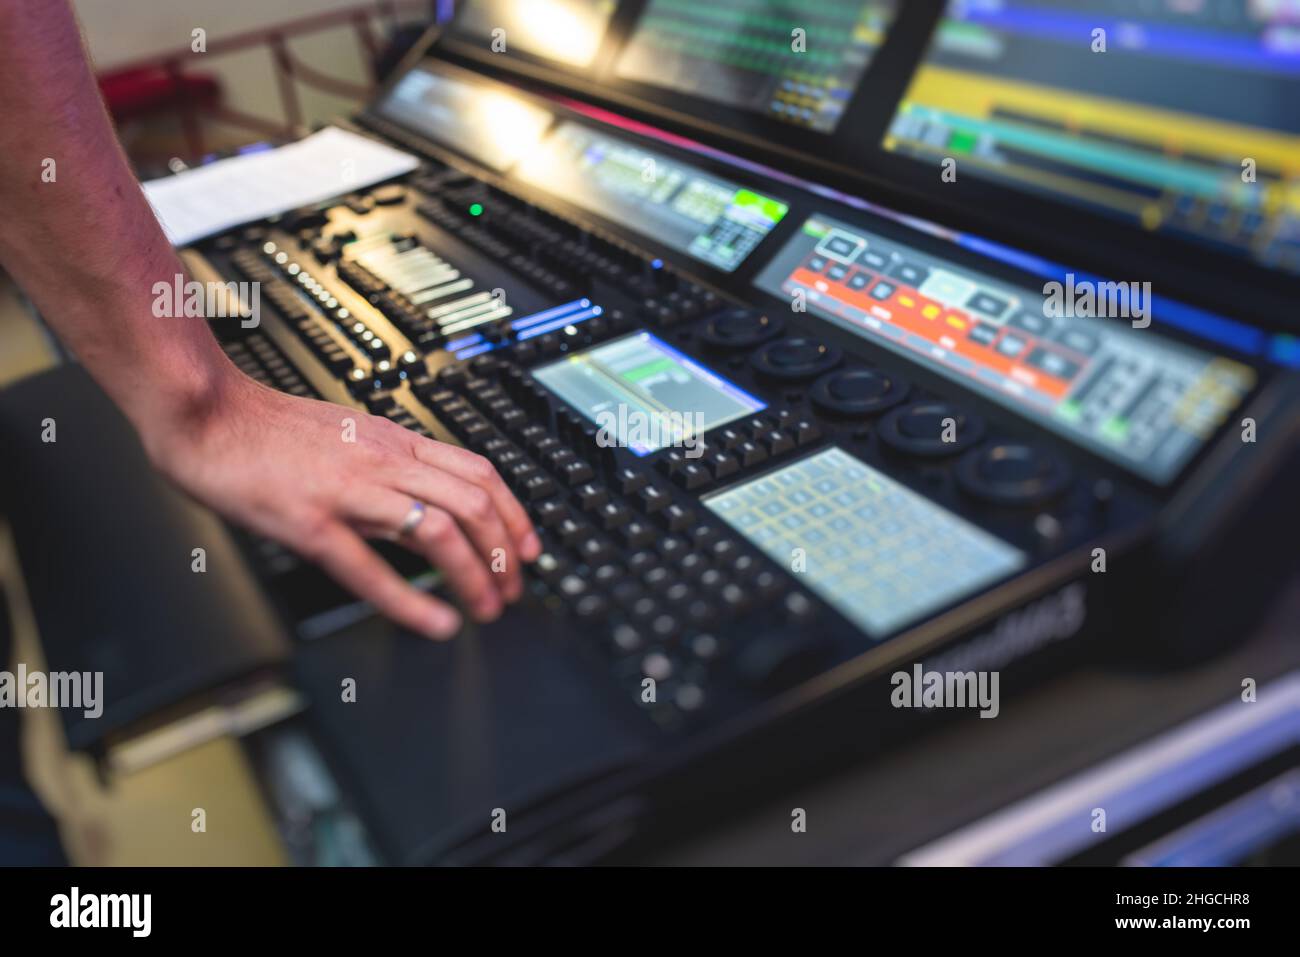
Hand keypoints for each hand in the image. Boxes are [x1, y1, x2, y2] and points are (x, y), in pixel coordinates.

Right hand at [140, 370, 540, 638]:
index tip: (528, 549)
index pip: (479, 472)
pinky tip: (435, 623)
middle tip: (513, 590)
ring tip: (486, 608)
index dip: (515, 515)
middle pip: (474, 503)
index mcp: (394, 443)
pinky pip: (371, 567)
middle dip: (505, 554)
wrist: (208, 412)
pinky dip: (412, 602)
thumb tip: (425, 492)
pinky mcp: (311, 521)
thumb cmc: (269, 429)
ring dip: (475, 576)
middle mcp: (383, 462)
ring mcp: (349, 490)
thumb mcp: (351, 434)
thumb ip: (390, 462)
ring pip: (439, 529)